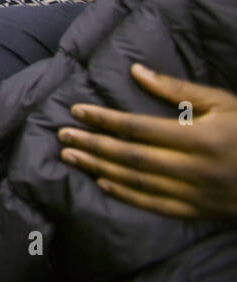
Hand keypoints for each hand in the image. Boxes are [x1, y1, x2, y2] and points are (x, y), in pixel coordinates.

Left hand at [59, 64, 236, 220]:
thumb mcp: (221, 103)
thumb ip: (177, 89)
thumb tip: (136, 70)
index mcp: (200, 138)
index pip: (139, 128)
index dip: (105, 120)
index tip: (76, 111)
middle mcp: (195, 169)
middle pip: (132, 157)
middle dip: (93, 146)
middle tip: (62, 137)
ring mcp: (197, 194)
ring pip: (138, 183)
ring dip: (101, 169)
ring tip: (71, 157)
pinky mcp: (199, 211)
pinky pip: (156, 206)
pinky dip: (126, 195)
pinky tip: (103, 182)